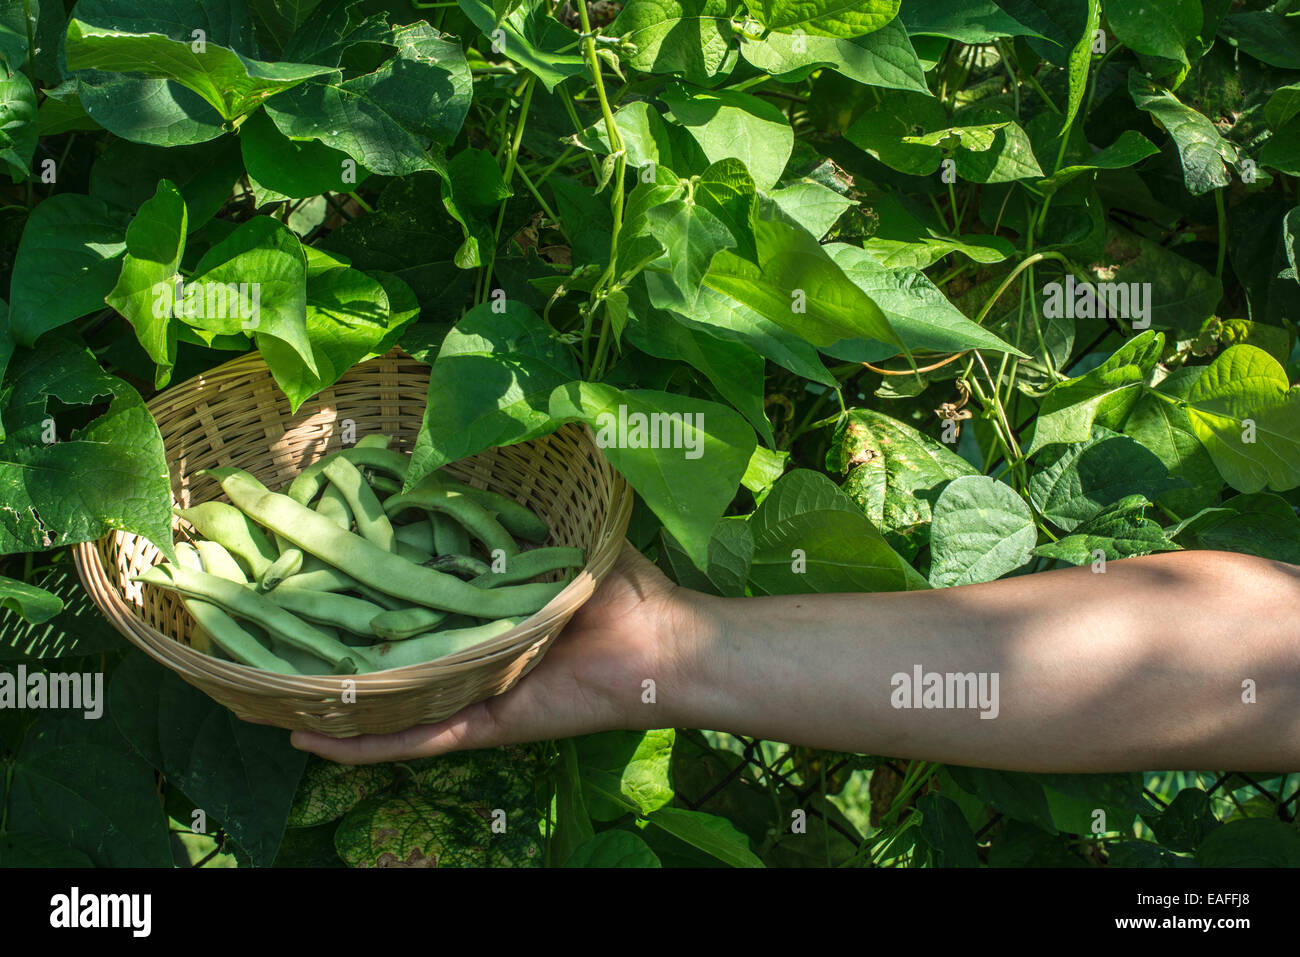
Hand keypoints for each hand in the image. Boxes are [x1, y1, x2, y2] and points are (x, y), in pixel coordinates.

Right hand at [290, 540, 693, 763]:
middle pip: (386, 652)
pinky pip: (415, 738)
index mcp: (480, 608)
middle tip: (263, 626)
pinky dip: (363, 742)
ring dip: (328, 700)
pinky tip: (307, 736)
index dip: (360, 584)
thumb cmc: (622, 586)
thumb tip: (491, 440)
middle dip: (328, 645)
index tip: (308, 562)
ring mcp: (470, 691)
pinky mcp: (483, 723)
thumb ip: (523, 503)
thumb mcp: (563, 534)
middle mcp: (466, 652)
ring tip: (262, 691)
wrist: (666, 643)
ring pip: (385, 702)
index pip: (408, 596)